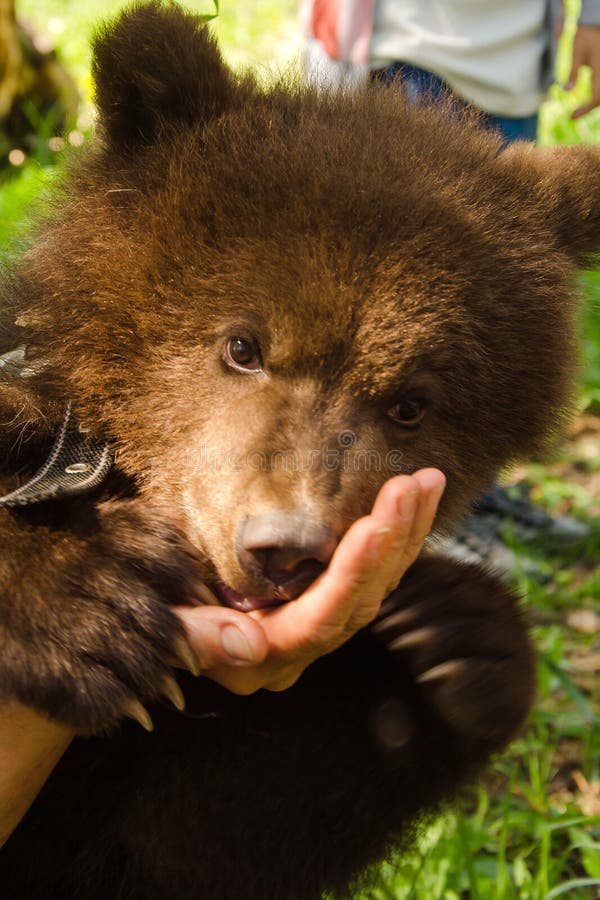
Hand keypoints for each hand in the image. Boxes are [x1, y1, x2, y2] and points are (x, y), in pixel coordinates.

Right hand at [175, 468, 445, 694]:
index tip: (375, 523)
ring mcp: (315, 627)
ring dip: (404, 533)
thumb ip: (197, 637)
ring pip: (376, 588)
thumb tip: (248, 643)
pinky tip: (412, 503)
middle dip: (391, 542)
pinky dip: (392, 538)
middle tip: (415, 486)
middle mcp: (298, 650)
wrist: (157, 617)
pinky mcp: (323, 603)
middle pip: (360, 602)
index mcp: (262, 658)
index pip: (320, 621)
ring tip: (427, 484)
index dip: (352, 574)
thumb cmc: (156, 610)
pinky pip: (370, 576)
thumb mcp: (164, 621)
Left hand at [567, 25, 599, 117]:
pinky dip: (598, 94)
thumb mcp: (577, 51)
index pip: (597, 96)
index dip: (585, 109)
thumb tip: (566, 90)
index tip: (571, 116)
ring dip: (595, 102)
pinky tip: (588, 98)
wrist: (597, 21)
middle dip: (589, 108)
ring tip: (580, 108)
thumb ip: (573, 71)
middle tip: (573, 115)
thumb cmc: (586, 34)